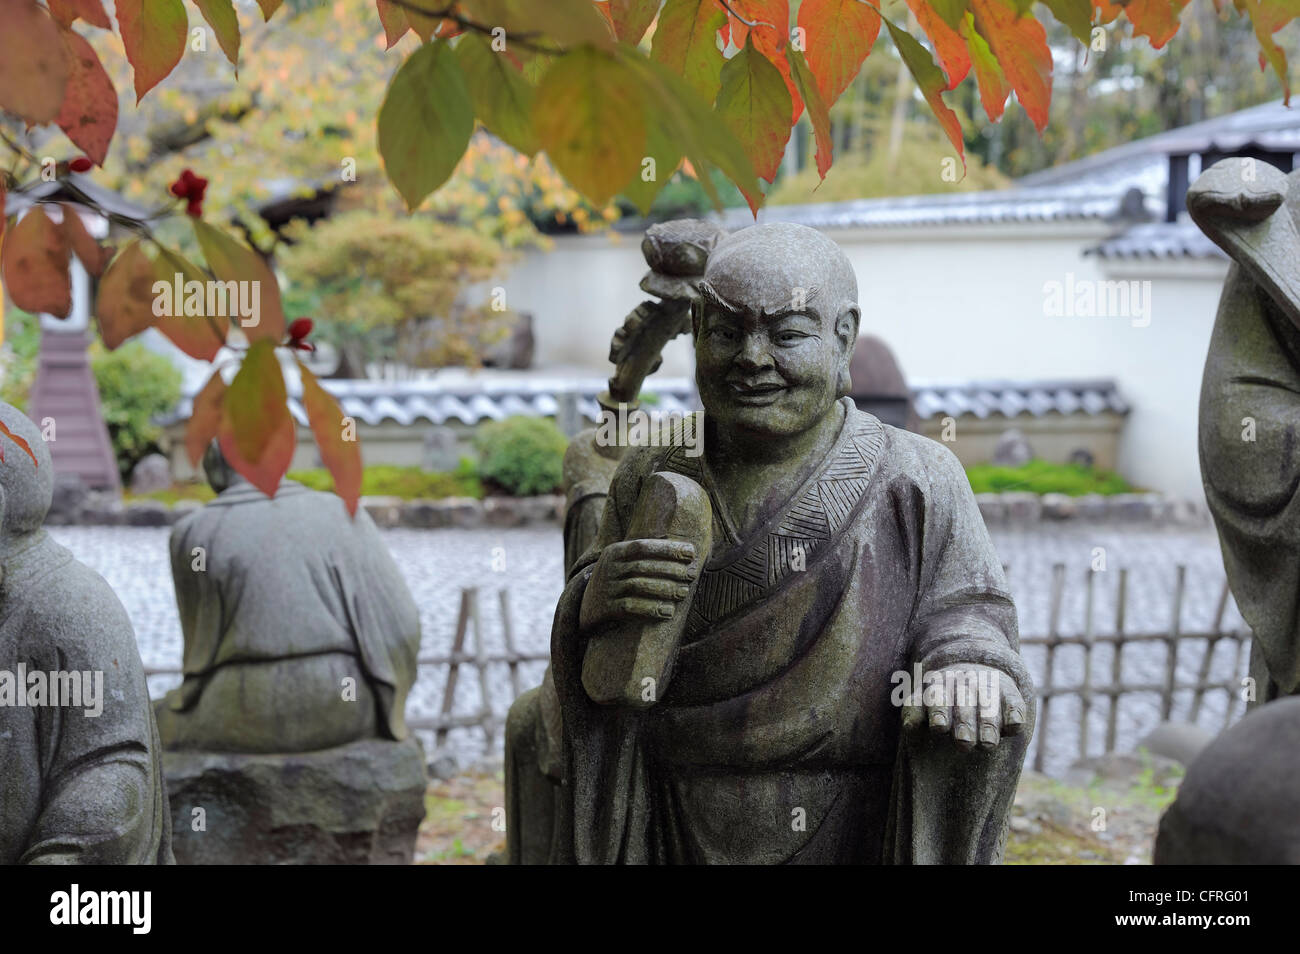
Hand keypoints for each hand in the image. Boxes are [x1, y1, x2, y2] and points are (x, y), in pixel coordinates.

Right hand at [579, 538, 698, 632]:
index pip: (643, 546)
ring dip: (664, 589)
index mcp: (614, 552)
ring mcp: (605, 588)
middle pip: (642, 566)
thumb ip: (648, 557)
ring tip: (683, 593)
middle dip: (670, 570)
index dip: (668, 549)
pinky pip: (630, 607)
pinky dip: (651, 609)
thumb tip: (688, 553)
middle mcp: (607, 568)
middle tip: (691, 575)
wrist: (585, 606)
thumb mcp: (625, 563)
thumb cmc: (618, 581)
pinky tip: (668, 612)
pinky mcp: (605, 609)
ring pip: (637, 586)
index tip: (691, 553)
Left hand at [901, 664, 1025, 750]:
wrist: (977, 666)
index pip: (939, 697)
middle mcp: (966, 684)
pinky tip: (1015, 725)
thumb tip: (909, 725)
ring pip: (989, 706)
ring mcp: (989, 688)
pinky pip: (1014, 703)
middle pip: (965, 703)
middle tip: (963, 742)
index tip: (938, 726)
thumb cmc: (944, 695)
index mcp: (941, 684)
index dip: (939, 711)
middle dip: (964, 722)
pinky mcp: (1010, 694)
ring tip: (987, 743)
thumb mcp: (926, 697)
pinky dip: (1015, 713)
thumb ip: (915, 709)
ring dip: (988, 724)